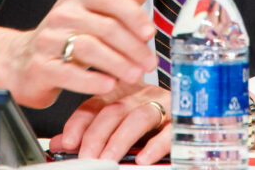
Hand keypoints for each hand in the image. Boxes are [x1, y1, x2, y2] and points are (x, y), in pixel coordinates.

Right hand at [0, 0, 156, 108]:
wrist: (20, 62)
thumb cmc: (63, 39)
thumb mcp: (92, 16)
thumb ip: (121, 1)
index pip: (112, 0)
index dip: (135, 17)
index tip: (150, 34)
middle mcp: (62, 14)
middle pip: (105, 27)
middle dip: (133, 47)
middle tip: (149, 63)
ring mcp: (49, 40)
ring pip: (90, 48)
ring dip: (118, 64)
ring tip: (134, 76)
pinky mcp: (41, 66)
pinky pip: (70, 73)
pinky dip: (93, 80)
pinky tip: (109, 85)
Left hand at [52, 80, 171, 164]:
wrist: (195, 107)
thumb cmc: (149, 120)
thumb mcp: (116, 124)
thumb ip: (89, 133)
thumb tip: (58, 144)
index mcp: (120, 94)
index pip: (94, 104)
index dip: (79, 122)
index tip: (67, 142)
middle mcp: (139, 95)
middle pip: (113, 110)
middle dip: (96, 135)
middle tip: (87, 157)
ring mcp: (161, 105)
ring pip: (137, 117)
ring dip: (119, 140)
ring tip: (108, 160)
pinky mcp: (181, 119)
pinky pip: (168, 131)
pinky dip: (155, 145)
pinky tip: (144, 158)